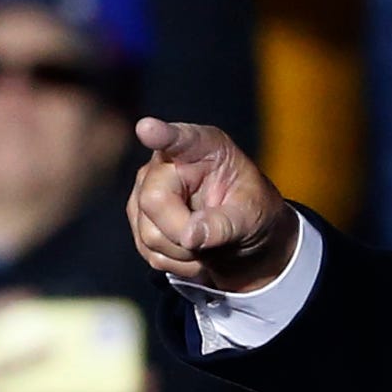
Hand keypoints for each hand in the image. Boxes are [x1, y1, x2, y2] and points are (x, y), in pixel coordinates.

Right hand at [128, 118, 297, 292]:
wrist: (243, 235)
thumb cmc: (251, 211)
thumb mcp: (251, 216)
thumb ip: (224, 224)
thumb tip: (190, 237)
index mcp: (203, 148)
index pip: (180, 139)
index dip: (162, 135)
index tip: (148, 129)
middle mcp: (166, 163)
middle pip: (153, 201)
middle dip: (182, 232)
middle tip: (212, 238)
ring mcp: (146, 189)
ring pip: (149, 233)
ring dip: (183, 252)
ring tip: (207, 240)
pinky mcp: (139, 217)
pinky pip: (148, 251)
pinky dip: (176, 262)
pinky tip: (194, 250)